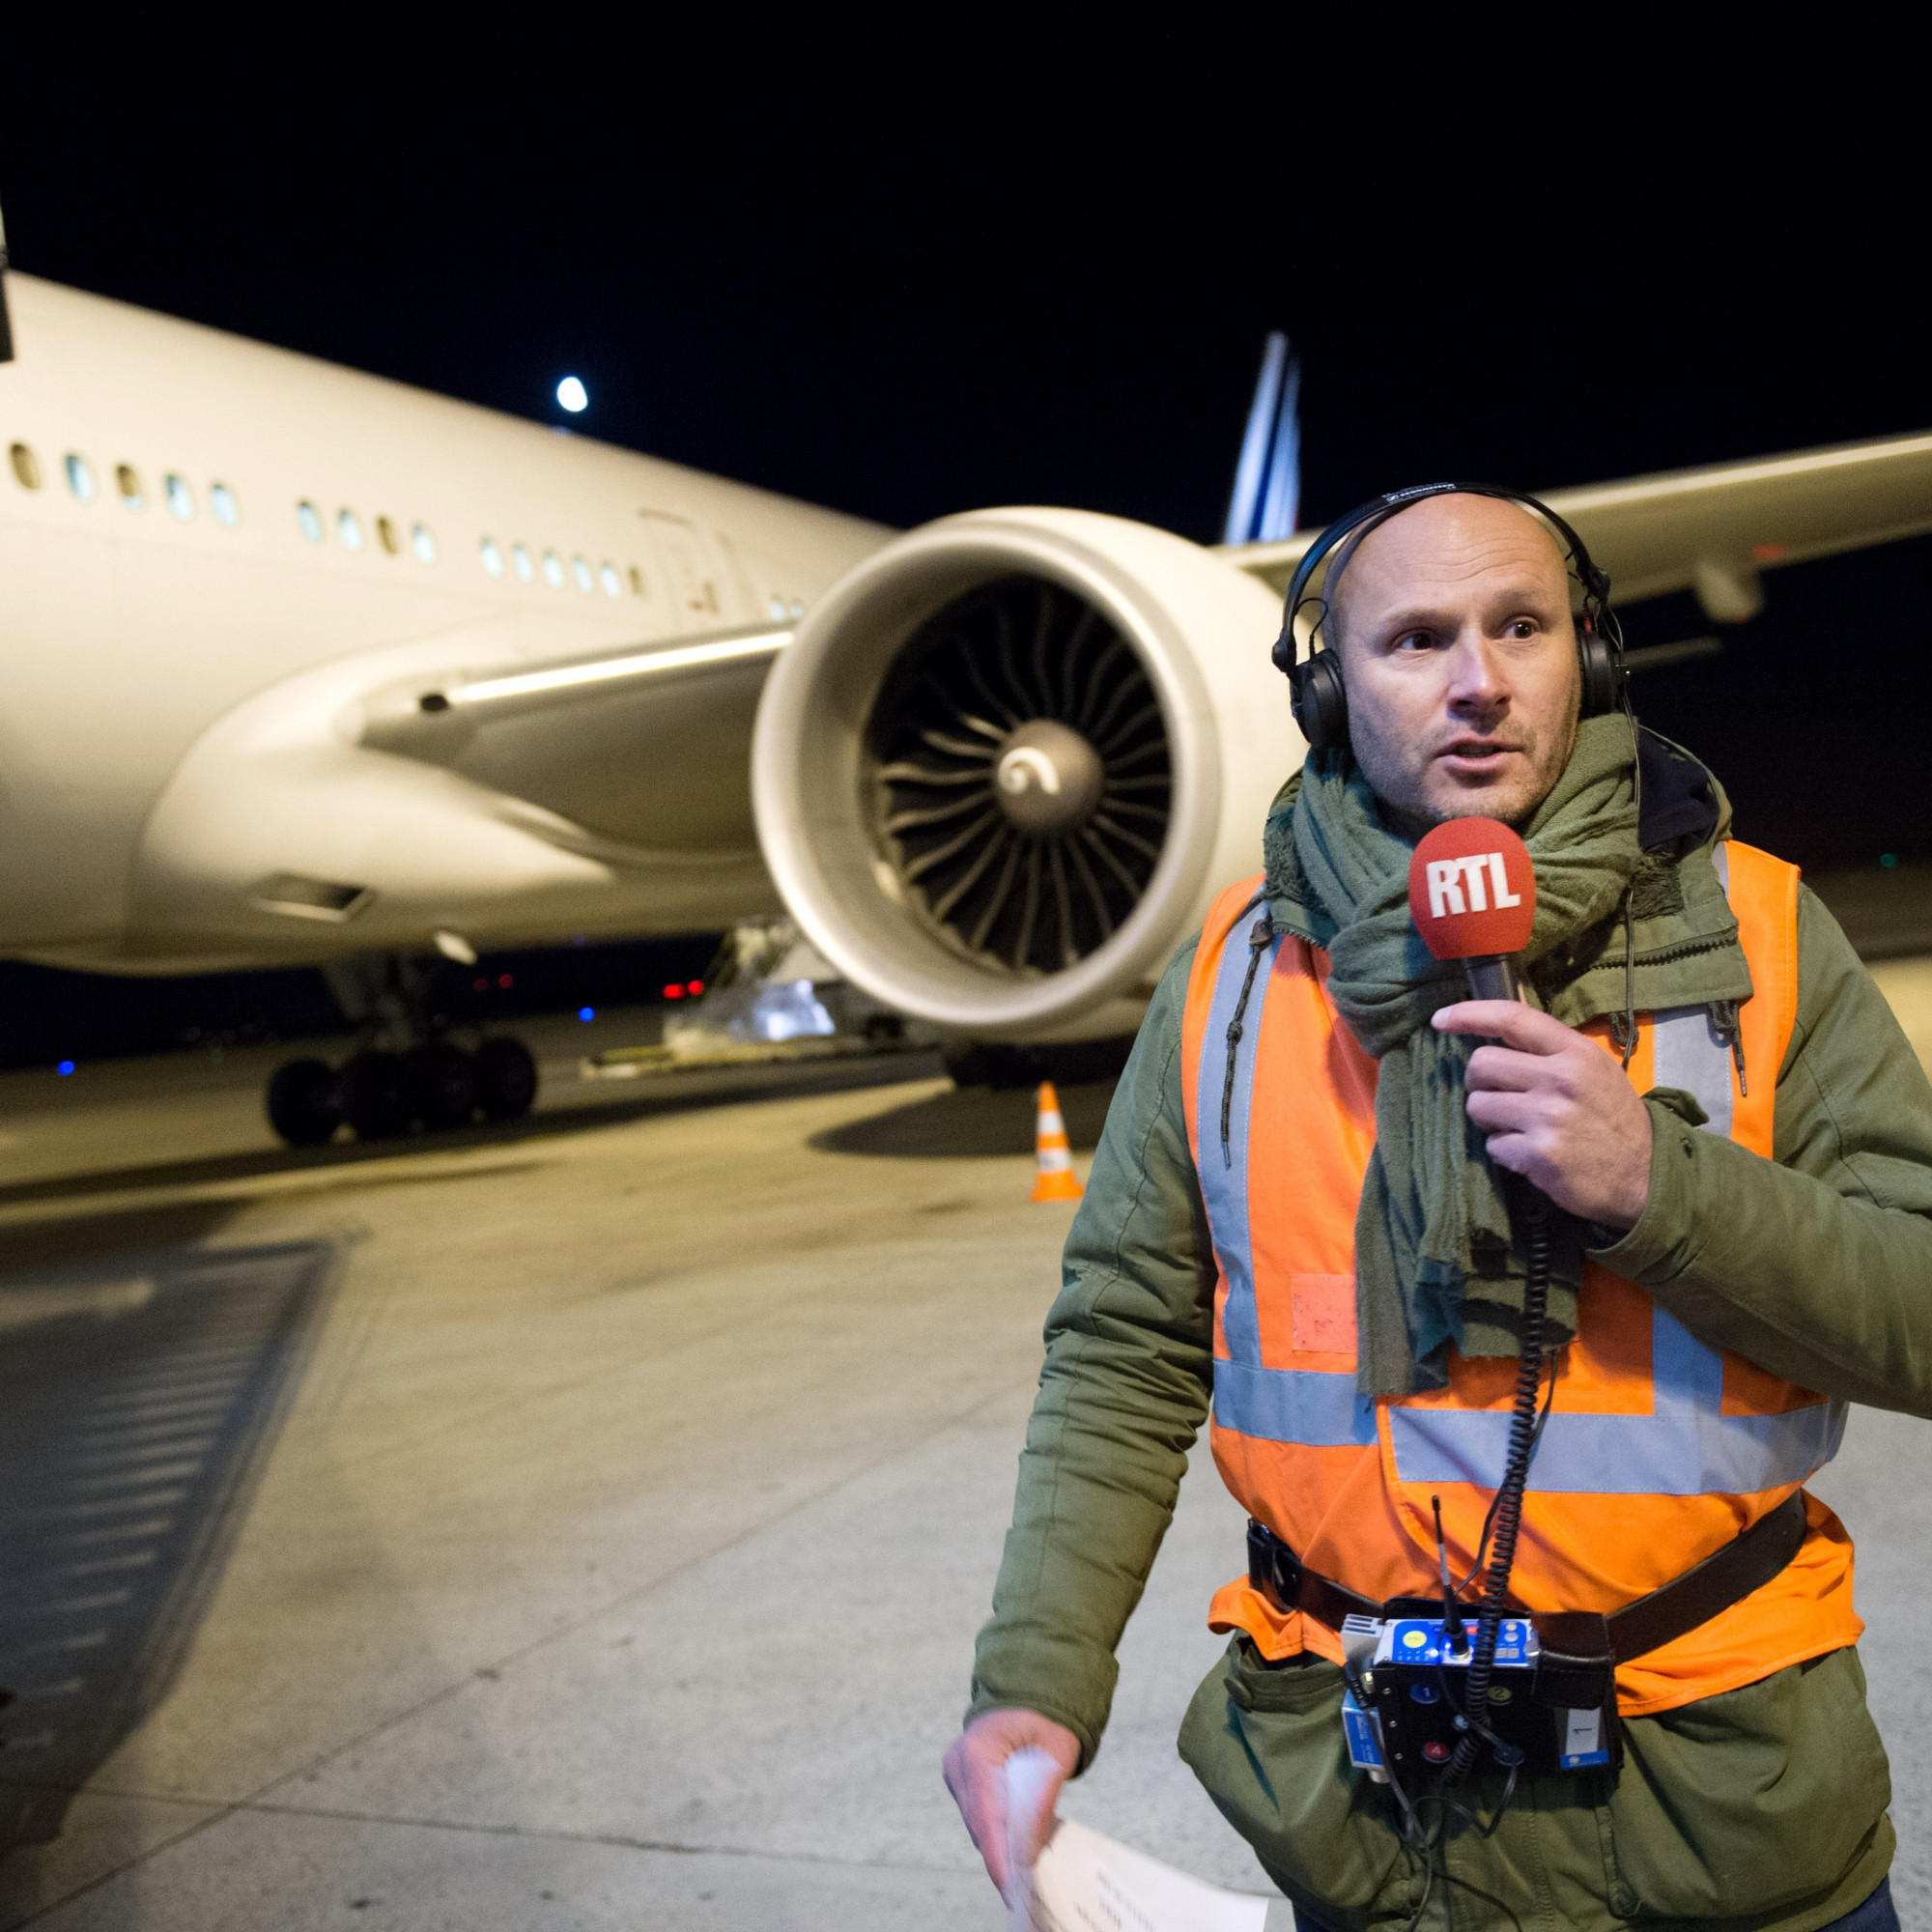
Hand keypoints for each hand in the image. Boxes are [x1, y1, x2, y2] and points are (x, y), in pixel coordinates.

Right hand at [941, 1708, 1079, 1893]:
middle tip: (1027, 1891)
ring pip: (979, 1825)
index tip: (1008, 1888)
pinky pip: (981, 1816)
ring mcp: (956, 1773)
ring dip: (1003, 1845)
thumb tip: (1032, 1849)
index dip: (997, 1855)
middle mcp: (958, 1764)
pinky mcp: (963, 1782)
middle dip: (1004, 1857)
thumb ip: (1043, 1797)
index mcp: (978, 1751)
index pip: (986, 1814)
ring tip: (1029, 1873)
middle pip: (980, 1825)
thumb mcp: (1056, 1752)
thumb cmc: (1044, 1715)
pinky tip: (1022, 1845)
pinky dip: (1001, 1830)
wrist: (1026, 1693)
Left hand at [1431, 1000, 1652, 1230]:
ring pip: (1478, 1106)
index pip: (1512, 1019)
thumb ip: (1550, 1053)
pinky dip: (1504, 1152)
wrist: (1647, 1177)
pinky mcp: (1538, 1154)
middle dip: (1478, 1082)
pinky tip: (1530, 1155)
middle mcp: (1560, 1079)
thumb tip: (1496, 1040)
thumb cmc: (1613, 1120)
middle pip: (1481, 1064)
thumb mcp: (1594, 1071)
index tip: (1441, 1019)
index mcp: (1575, 1053)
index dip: (1468, 1014)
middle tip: (1497, 1096)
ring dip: (1489, 1119)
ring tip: (1517, 1128)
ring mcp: (1548, 1117)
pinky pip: (1493, 1145)